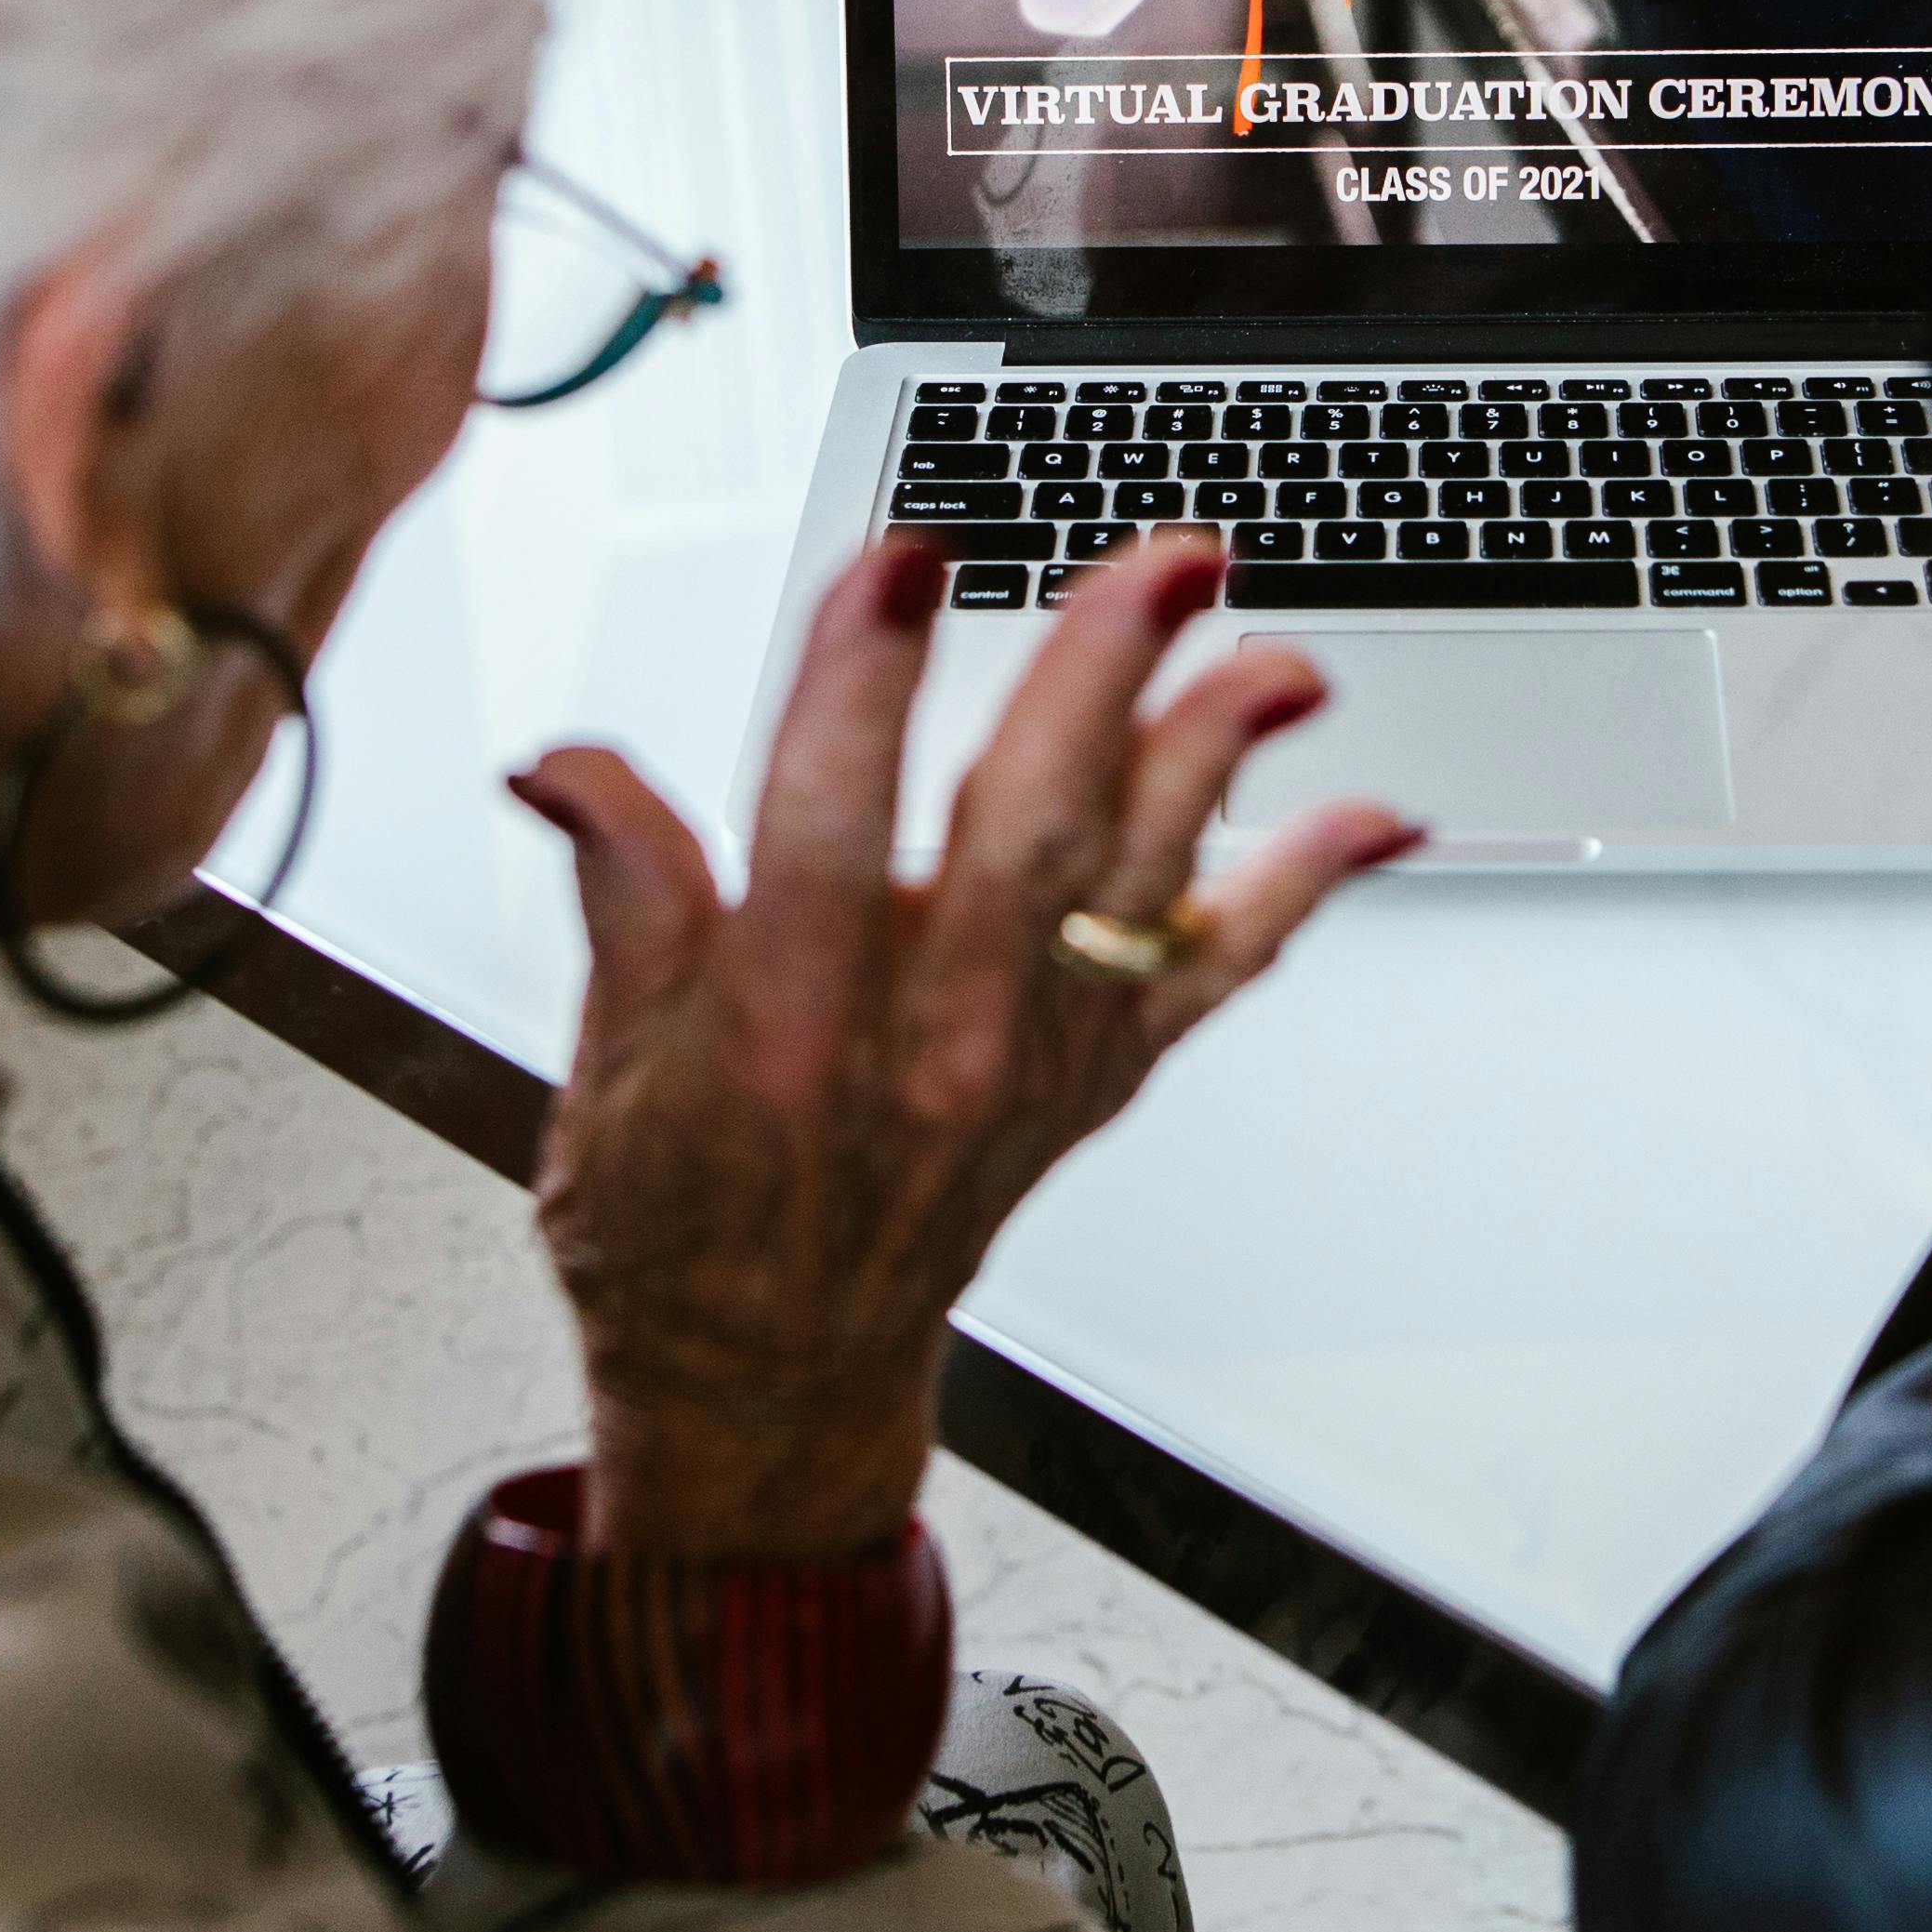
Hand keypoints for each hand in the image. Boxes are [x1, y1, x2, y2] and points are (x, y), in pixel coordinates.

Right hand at [511, 532, 1418, 1555]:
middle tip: (1160, 561)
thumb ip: (617, 891)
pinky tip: (1373, 815)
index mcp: (784, 1022)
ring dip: (1221, 759)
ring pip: (1137, 884)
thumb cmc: (678, 1216)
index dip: (860, 685)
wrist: (769, 1372)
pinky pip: (1214, 971)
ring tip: (1281, 653)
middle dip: (1101, 682)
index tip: (899, 558)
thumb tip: (558, 761)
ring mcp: (1031, 1062)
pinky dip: (1304, 890)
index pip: (825, 823)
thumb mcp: (606, 1058)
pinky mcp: (1097, 1076)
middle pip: (1027, 833)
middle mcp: (928, 1040)